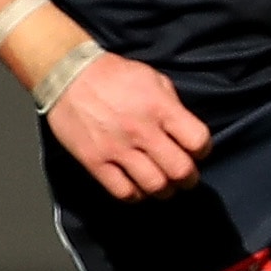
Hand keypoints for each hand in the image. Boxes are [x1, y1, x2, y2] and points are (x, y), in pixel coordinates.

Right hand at [46, 51, 211, 200]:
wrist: (68, 74)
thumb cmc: (113, 75)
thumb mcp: (152, 78)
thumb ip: (172, 106)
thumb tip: (185, 132)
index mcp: (160, 107)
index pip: (198, 141)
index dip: (203, 150)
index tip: (196, 151)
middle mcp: (142, 131)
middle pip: (180, 170)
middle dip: (188, 178)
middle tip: (184, 177)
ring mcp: (118, 148)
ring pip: (155, 186)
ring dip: (164, 190)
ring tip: (162, 185)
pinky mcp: (95, 161)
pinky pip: (123, 192)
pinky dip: (136, 195)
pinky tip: (137, 187)